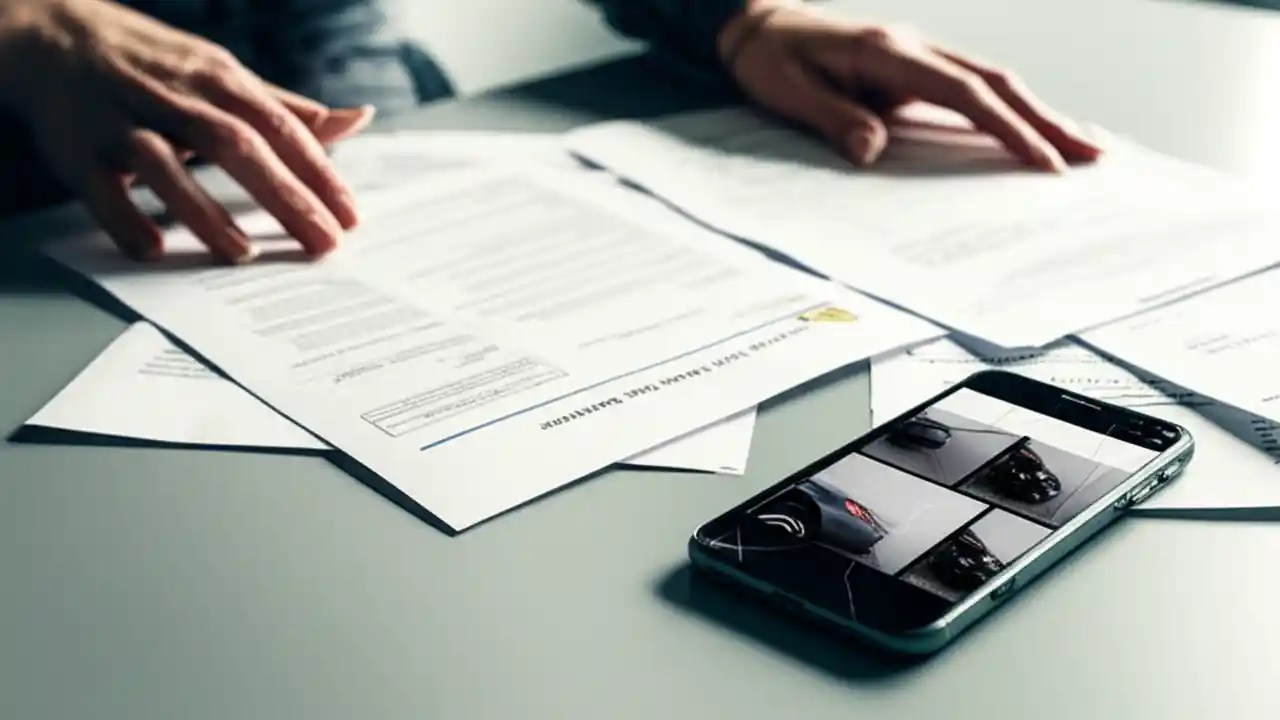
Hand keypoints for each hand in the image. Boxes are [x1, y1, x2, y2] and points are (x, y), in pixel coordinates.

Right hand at [0, 0, 374, 262]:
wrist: (54, 33)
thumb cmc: (159, 67)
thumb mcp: (225, 76)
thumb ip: (287, 108)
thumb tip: (357, 120)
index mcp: (219, 80)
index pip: (279, 127)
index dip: (318, 172)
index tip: (351, 217)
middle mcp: (174, 97)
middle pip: (235, 145)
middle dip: (284, 196)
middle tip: (323, 243)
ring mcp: (122, 121)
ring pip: (165, 162)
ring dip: (204, 210)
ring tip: (244, 254)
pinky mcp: (76, 148)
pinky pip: (99, 186)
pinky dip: (125, 217)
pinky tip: (155, 249)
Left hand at [718, 1, 1100, 170]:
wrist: (758, 28)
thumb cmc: (770, 61)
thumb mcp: (789, 94)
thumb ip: (834, 120)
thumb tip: (873, 152)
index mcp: (888, 53)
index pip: (964, 92)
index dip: (1006, 127)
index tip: (1042, 160)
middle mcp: (913, 49)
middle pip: (995, 82)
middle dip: (1047, 119)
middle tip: (1094, 155)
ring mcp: (917, 57)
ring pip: (992, 82)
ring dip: (1037, 114)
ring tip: (1084, 146)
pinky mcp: (914, 71)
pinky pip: (971, 90)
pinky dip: (1007, 110)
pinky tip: (1031, 130)